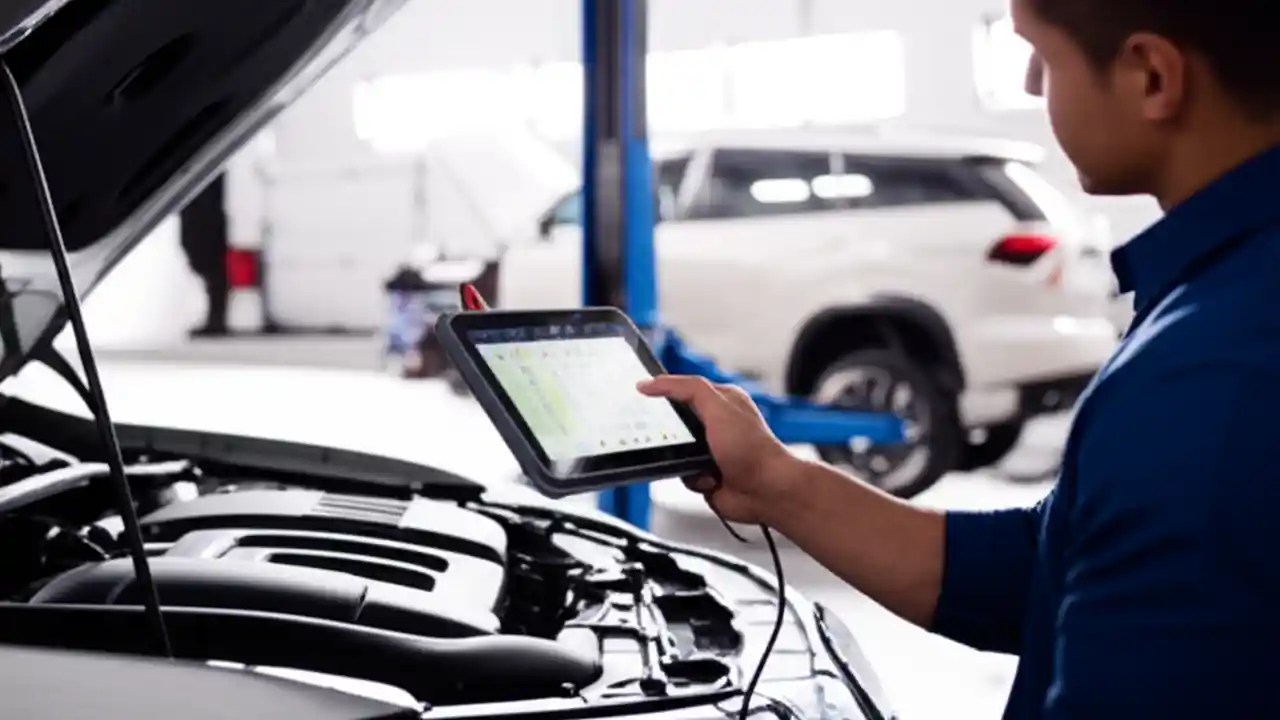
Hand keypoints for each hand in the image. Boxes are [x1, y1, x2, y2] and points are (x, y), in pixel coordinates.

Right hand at [638, 376, 800, 524]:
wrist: (767, 491)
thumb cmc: (752, 449)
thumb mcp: (717, 407)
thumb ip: (687, 389)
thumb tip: (653, 383)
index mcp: (722, 401)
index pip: (684, 389)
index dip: (664, 391)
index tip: (642, 392)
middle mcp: (717, 425)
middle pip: (675, 423)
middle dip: (672, 434)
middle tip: (675, 438)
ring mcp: (711, 451)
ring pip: (675, 452)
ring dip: (684, 461)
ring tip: (705, 463)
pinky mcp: (707, 474)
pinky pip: (682, 475)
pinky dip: (693, 479)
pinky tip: (711, 478)